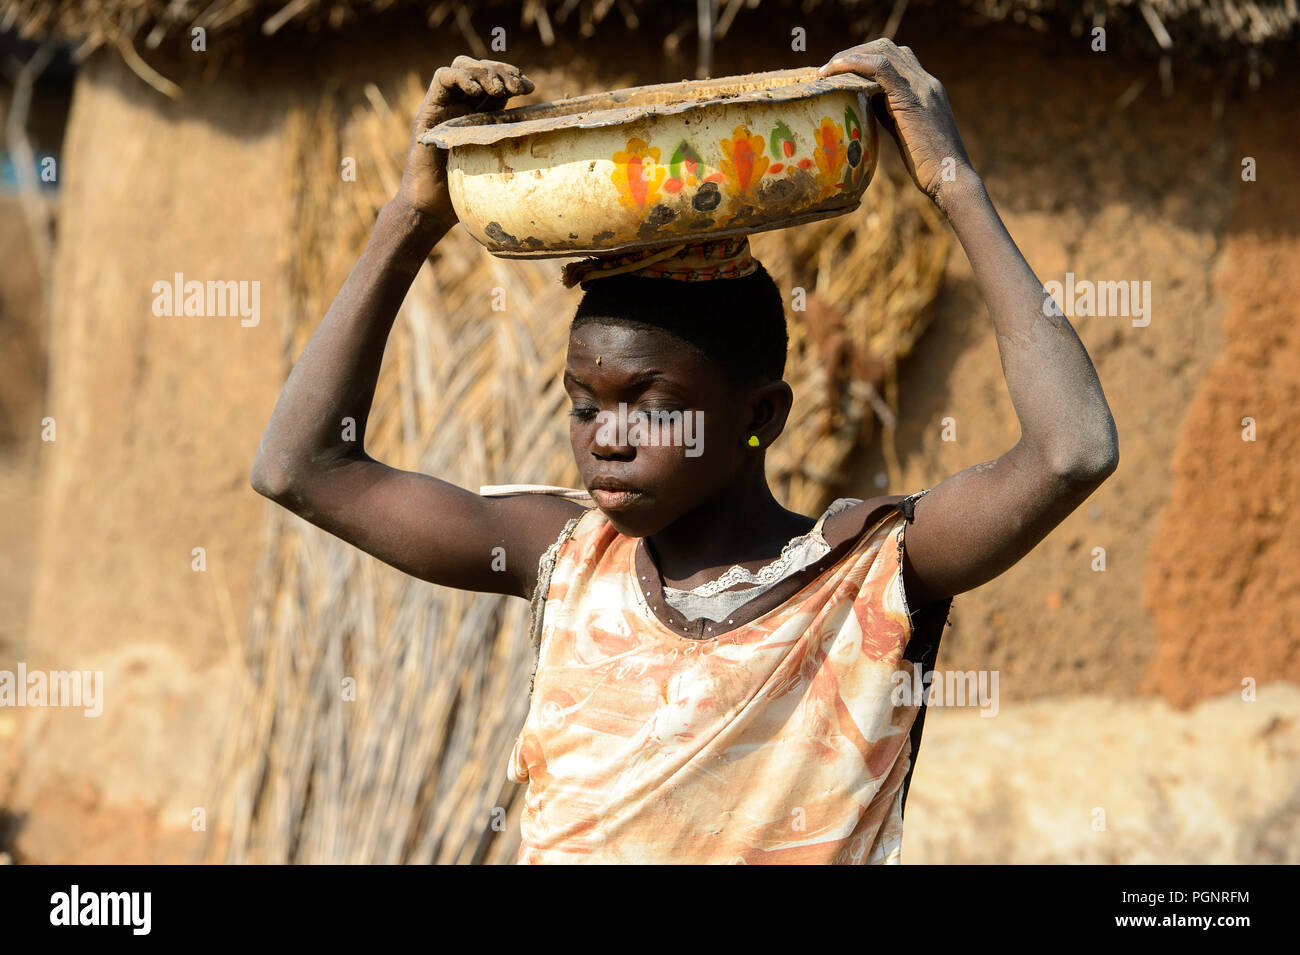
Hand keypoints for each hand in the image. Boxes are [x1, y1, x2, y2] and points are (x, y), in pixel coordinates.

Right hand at [397, 55, 534, 226]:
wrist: (434, 209)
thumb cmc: (470, 195)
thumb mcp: (504, 165)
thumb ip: (520, 147)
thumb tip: (560, 137)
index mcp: (482, 116)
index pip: (499, 83)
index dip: (514, 78)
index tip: (530, 89)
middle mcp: (463, 107)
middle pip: (482, 69)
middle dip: (502, 71)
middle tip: (517, 87)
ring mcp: (445, 107)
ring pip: (462, 66)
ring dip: (484, 71)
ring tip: (497, 89)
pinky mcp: (428, 110)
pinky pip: (441, 77)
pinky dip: (460, 77)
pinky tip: (476, 92)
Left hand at [817, 39, 974, 209]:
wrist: (950, 176)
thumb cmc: (928, 165)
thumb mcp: (905, 132)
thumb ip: (888, 112)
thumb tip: (864, 104)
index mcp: (926, 87)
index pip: (895, 57)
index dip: (866, 59)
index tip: (842, 73)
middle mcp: (925, 81)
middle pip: (886, 48)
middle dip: (854, 53)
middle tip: (828, 70)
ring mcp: (921, 86)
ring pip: (882, 51)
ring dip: (850, 56)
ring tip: (826, 72)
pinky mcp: (910, 97)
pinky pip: (880, 67)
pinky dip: (855, 64)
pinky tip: (834, 72)